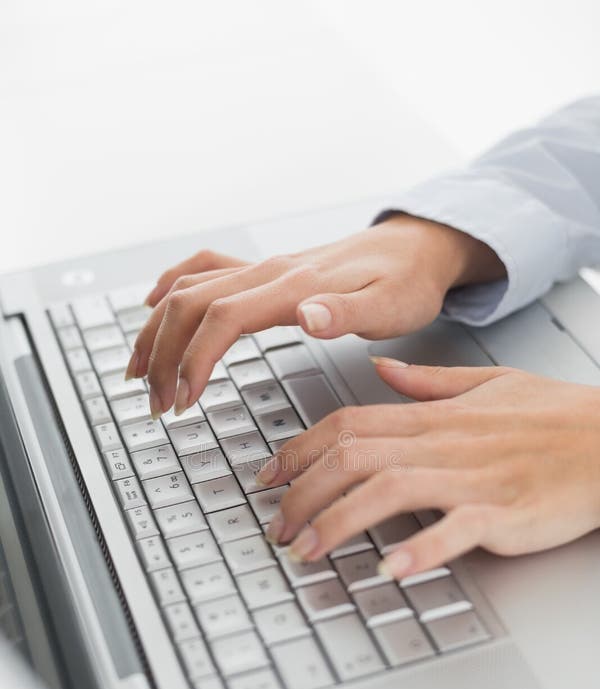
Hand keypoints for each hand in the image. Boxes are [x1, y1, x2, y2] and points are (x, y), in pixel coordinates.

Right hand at [126, 216, 504, 417]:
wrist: (415, 248)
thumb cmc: (406, 283)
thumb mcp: (391, 307)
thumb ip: (346, 314)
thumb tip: (306, 316)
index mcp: (294, 287)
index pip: (222, 318)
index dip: (194, 360)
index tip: (183, 401)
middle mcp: (269, 272)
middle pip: (190, 303)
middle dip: (163, 355)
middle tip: (155, 403)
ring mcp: (262, 268)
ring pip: (187, 288)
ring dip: (157, 329)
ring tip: (139, 371)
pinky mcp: (264, 270)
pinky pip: (203, 270)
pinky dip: (170, 289)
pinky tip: (155, 306)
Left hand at [259, 361, 599, 576]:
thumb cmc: (556, 415)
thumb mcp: (489, 384)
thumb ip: (428, 382)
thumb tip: (380, 370)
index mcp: (434, 416)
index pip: (347, 425)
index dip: (298, 450)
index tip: (268, 478)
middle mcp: (444, 443)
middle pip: (353, 457)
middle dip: (302, 494)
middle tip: (275, 528)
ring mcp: (474, 478)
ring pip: (388, 489)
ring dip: (338, 522)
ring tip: (307, 552)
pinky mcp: (506, 513)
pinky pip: (456, 528)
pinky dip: (420, 549)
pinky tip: (389, 570)